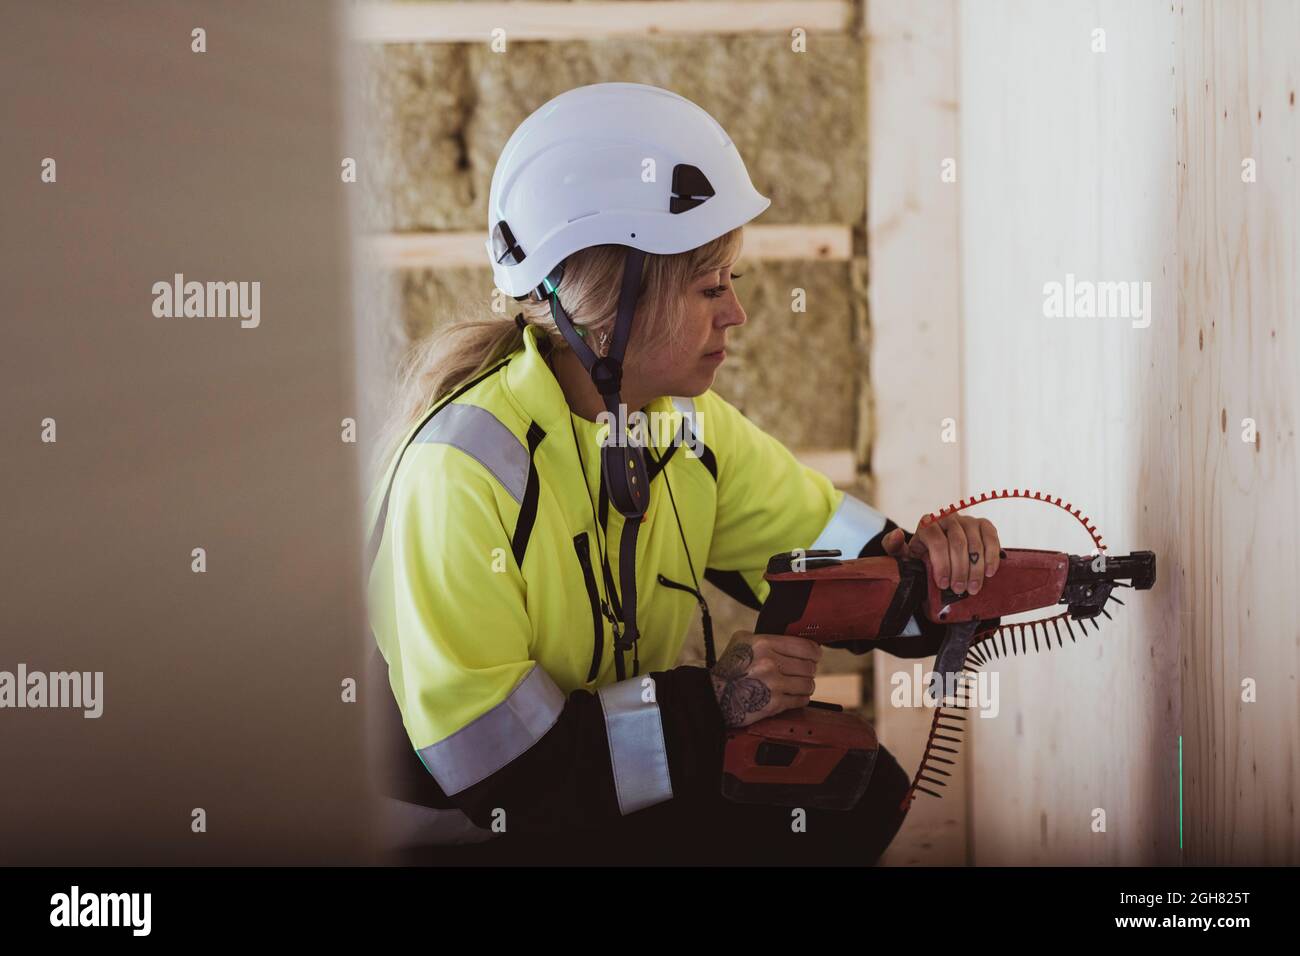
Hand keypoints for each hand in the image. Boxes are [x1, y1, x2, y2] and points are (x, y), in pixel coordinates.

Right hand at [710, 630, 821, 728]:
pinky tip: (792, 695)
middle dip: (808, 670)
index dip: (814, 652)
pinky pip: (801, 700)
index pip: (805, 646)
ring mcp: (773, 684)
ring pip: (808, 684)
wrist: (714, 696)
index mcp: (763, 643)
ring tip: (797, 684)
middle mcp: (769, 663)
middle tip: (802, 671)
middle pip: (809, 666)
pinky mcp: (774, 704)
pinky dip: (800, 698)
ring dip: (805, 685)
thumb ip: (766, 636)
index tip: (814, 655)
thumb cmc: (728, 668)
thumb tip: (792, 639)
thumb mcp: (742, 640)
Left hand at [881, 514, 1002, 595]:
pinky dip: (992, 556)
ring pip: (975, 543)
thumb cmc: (921, 556)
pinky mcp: (983, 525)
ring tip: (973, 588)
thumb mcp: (905, 555)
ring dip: (976, 569)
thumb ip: (894, 547)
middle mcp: (947, 517)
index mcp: (927, 524)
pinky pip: (991, 537)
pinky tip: (990, 573)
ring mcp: (967, 520)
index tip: (943, 584)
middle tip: (958, 590)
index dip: (942, 564)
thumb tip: (897, 534)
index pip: (936, 541)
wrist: (938, 553)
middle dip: (959, 570)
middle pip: (958, 543)